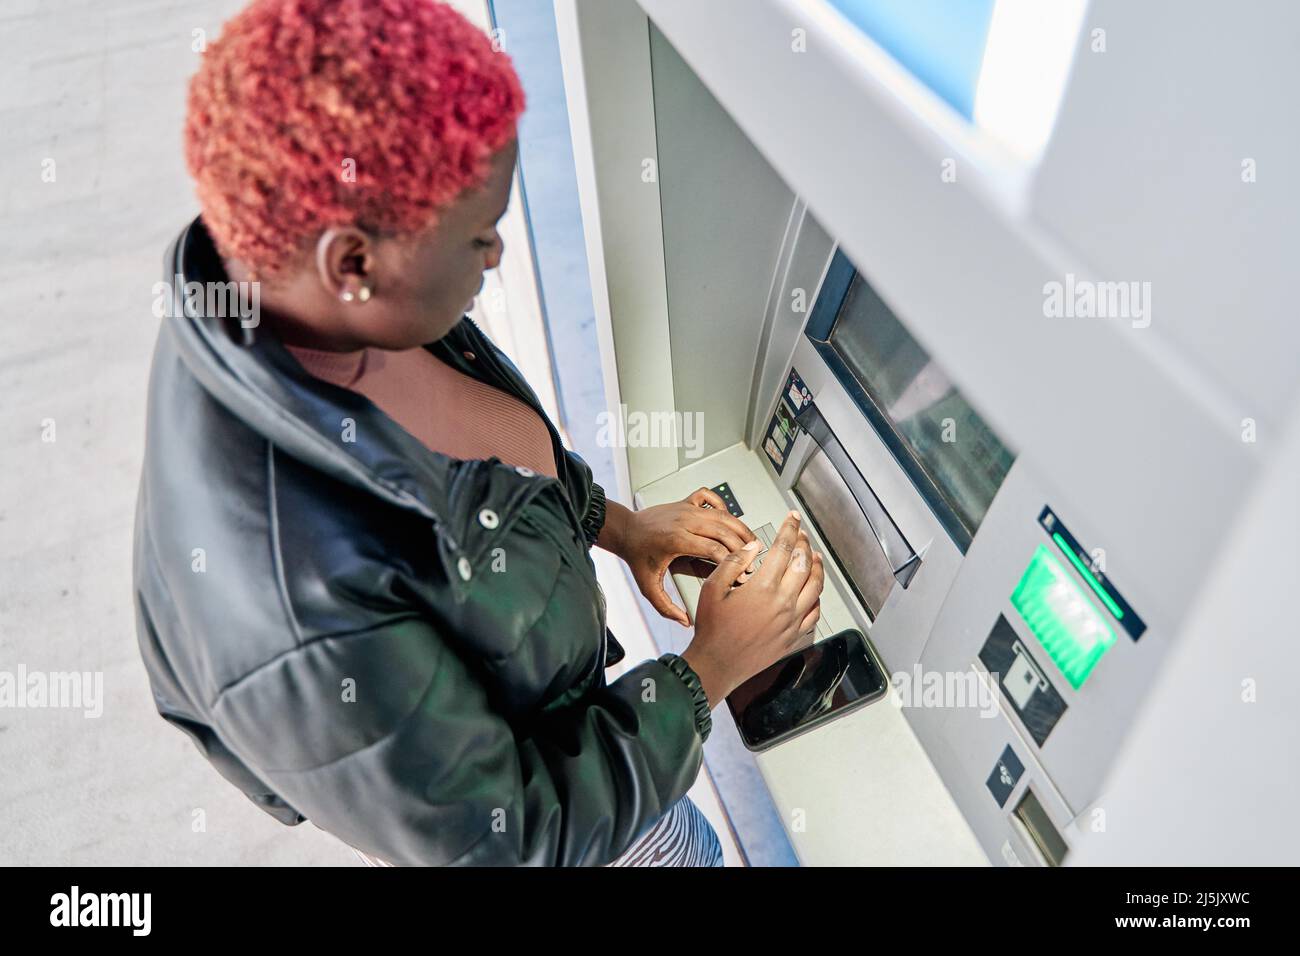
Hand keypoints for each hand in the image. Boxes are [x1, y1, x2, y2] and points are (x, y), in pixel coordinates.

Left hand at [601, 488, 756, 625]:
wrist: (625, 531)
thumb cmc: (637, 556)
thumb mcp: (648, 586)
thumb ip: (665, 607)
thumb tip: (685, 621)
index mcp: (676, 540)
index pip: (714, 549)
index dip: (731, 564)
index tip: (740, 575)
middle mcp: (684, 521)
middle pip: (724, 531)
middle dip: (742, 548)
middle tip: (751, 562)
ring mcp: (686, 509)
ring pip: (722, 514)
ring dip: (740, 528)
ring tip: (751, 543)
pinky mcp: (685, 502)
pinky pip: (709, 496)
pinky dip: (722, 504)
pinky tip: (727, 518)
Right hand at [682, 511, 823, 707]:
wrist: (716, 665)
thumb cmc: (712, 630)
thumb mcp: (712, 588)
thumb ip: (733, 563)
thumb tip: (752, 547)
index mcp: (763, 588)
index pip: (783, 549)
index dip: (790, 529)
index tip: (793, 519)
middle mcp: (782, 603)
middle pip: (803, 564)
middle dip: (804, 544)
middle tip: (801, 535)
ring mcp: (791, 621)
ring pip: (815, 587)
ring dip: (817, 567)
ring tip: (815, 556)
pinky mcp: (793, 636)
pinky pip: (814, 613)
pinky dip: (817, 597)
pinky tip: (814, 591)